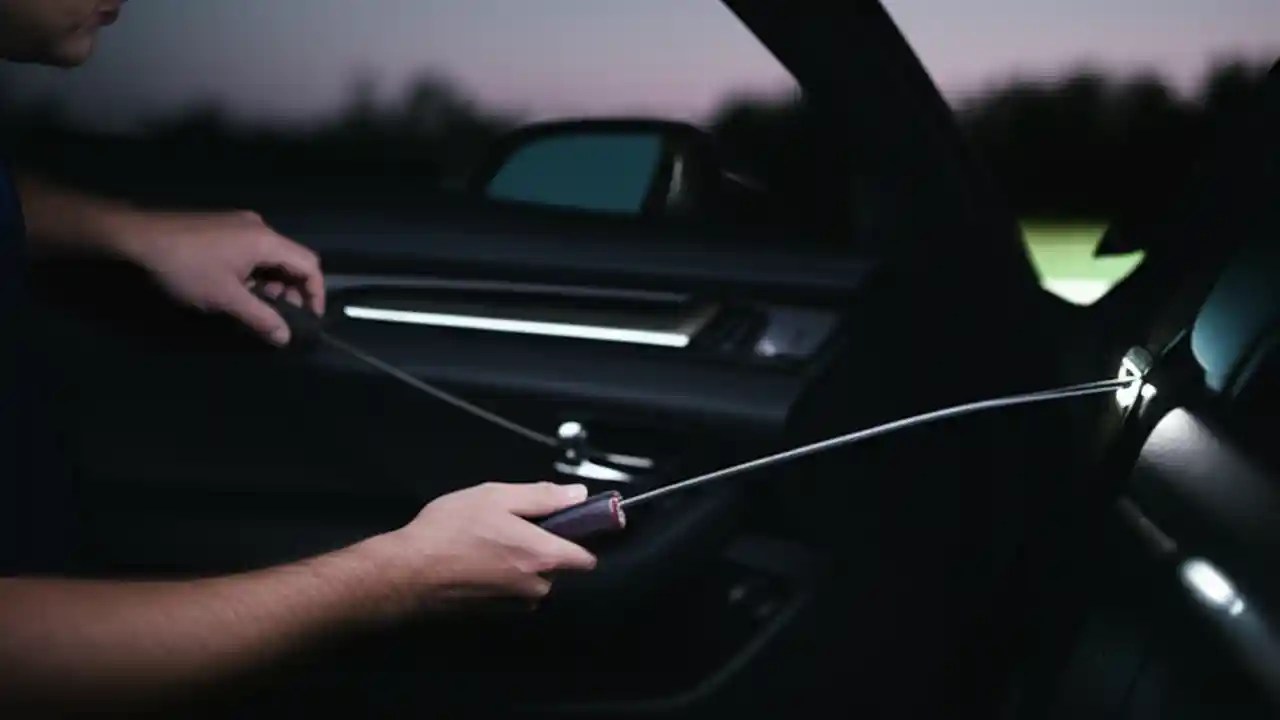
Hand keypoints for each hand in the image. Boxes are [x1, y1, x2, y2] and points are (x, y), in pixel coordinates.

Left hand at [110, 209, 324, 345]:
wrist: (139, 237)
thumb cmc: (187, 267)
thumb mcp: (226, 298)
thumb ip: (261, 318)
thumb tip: (285, 337)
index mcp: (266, 240)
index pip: (309, 265)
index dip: (315, 293)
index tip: (308, 318)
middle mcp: (259, 227)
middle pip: (292, 260)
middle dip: (290, 291)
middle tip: (275, 315)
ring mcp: (240, 224)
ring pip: (271, 257)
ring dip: (270, 283)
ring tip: (252, 305)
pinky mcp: (223, 227)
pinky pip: (253, 251)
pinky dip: (254, 272)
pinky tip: (235, 288)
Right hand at [369, 482, 597, 613]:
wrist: (405, 573)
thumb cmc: (450, 529)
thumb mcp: (496, 497)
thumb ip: (543, 497)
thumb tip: (579, 495)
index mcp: (542, 556)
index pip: (586, 558)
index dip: (580, 538)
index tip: (567, 523)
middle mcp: (534, 587)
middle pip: (556, 568)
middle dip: (541, 547)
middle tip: (509, 525)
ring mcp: (512, 605)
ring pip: (531, 581)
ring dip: (518, 564)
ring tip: (486, 542)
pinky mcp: (491, 614)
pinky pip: (509, 593)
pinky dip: (499, 578)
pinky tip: (473, 562)